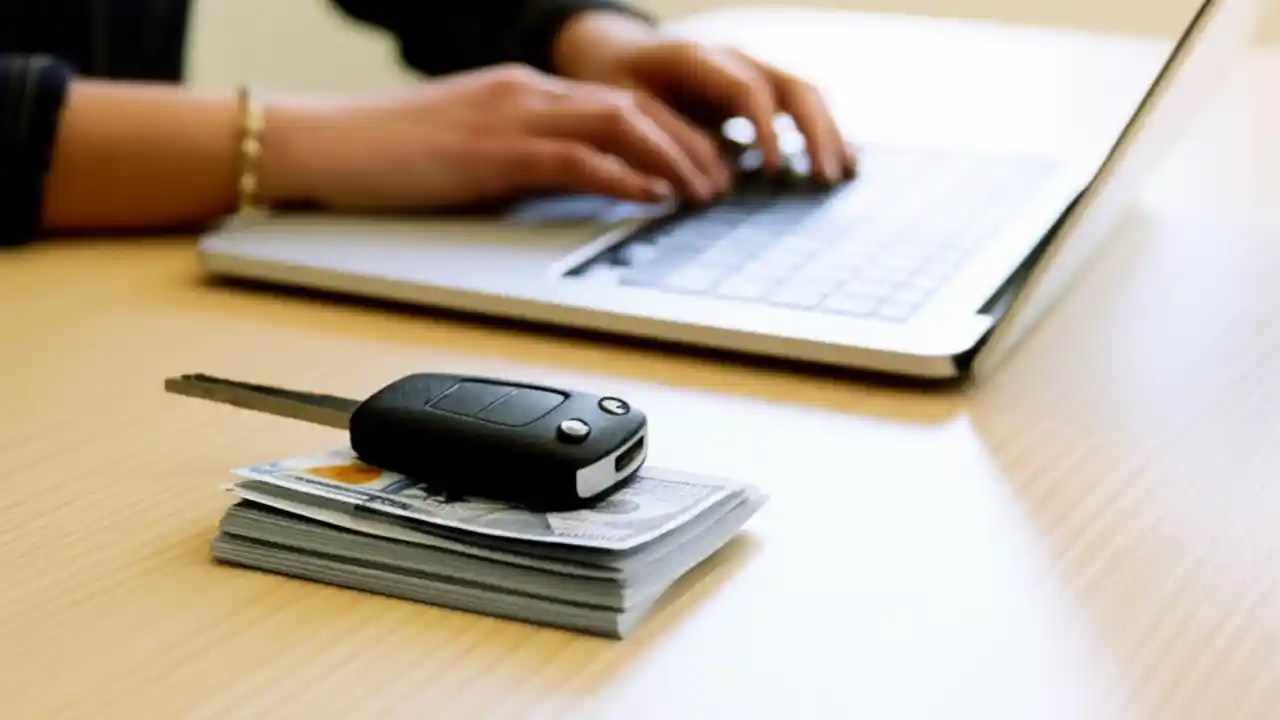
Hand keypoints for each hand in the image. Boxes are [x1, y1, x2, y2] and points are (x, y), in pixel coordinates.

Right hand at [258, 64, 731, 211]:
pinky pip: (577, 159)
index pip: (617, 100)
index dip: (671, 131)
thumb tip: (572, 189)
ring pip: (618, 123)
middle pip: (634, 105)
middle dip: (689, 143)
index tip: (701, 163)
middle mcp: (526, 92)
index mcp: (523, 89)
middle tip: (721, 182)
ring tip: (701, 193)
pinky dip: (623, 177)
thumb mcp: (471, 149)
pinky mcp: (493, 152)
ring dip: (671, 159)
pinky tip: (651, 196)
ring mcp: (511, 116)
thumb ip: (523, 159)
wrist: (324, 144)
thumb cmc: (388, 153)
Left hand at [553, 11, 855, 184]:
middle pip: (790, 87)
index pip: (748, 91)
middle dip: (814, 132)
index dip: (768, 130)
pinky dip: (822, 133)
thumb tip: (713, 187)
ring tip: (843, 175)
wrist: (616, 55)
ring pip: (804, 94)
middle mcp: (733, 60)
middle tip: (825, 178)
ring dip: (827, 134)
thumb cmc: (614, 86)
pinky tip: (843, 162)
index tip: (777, 172)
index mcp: (697, 60)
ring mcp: (751, 71)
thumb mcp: (621, 111)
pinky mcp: (759, 89)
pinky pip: (800, 106)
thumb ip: (661, 143)